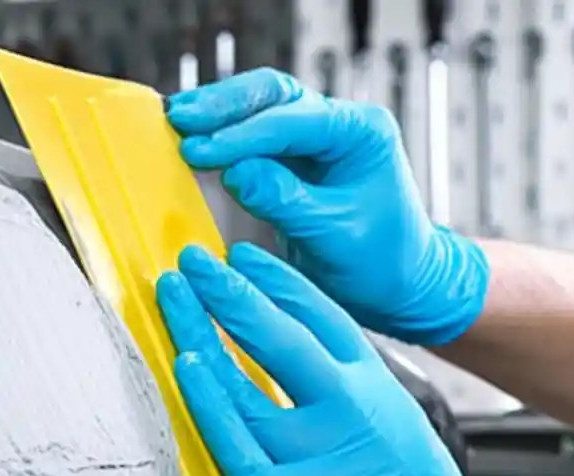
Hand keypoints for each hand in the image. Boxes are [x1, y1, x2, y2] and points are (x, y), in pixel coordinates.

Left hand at [156, 243, 573, 475]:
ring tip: (173, 298)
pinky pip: (233, 442)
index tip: (244, 257)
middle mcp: (351, 412)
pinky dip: (206, 402)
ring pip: (245, 382)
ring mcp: (317, 456)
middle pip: (278, 334)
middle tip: (195, 259)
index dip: (277, 282)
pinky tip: (185, 367)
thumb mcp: (408, 436)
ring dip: (201, 333)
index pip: (322, 317)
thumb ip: (361, 400)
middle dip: (231, 290)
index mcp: (380, 392)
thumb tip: (313, 373)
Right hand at [166, 68, 488, 345]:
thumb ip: (284, 201)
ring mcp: (316, 135)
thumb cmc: (381, 263)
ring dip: (217, 112)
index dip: (242, 135)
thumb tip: (234, 174)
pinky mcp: (294, 154)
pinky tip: (191, 139)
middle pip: (273, 94)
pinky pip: (254, 133)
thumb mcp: (332, 237)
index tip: (199, 150)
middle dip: (224, 105)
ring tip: (175, 121)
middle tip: (179, 118)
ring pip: (260, 105)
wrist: (398, 282)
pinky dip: (222, 134)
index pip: (293, 122)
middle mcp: (340, 124)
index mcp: (363, 133)